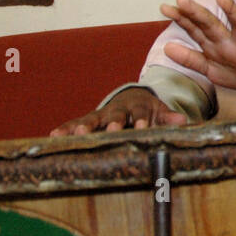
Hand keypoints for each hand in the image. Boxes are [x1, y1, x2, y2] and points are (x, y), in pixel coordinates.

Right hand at [49, 87, 185, 136]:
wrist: (132, 98)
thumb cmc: (147, 110)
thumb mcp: (160, 111)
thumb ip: (168, 117)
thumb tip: (183, 120)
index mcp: (137, 108)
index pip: (140, 114)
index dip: (142, 120)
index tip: (143, 127)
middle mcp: (117, 110)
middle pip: (114, 116)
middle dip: (112, 123)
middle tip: (110, 129)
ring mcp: (101, 115)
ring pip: (92, 119)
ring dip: (84, 126)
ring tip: (75, 133)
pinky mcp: (88, 120)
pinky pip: (74, 124)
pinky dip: (65, 129)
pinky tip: (53, 136)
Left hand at [160, 0, 235, 109]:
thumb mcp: (211, 69)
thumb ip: (190, 59)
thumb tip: (167, 48)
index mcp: (215, 45)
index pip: (195, 30)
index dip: (181, 19)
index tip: (165, 8)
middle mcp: (229, 42)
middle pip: (211, 25)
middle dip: (197, 13)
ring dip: (232, 13)